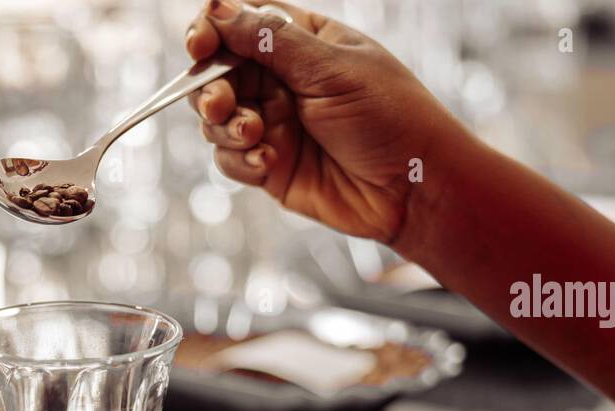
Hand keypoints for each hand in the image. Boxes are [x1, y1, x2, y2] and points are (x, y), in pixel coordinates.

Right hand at [185, 0, 470, 244]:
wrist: (413, 189)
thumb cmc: (390, 117)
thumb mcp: (332, 68)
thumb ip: (271, 41)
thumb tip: (219, 9)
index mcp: (303, 42)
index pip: (241, 21)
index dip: (212, 29)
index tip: (201, 44)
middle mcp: (282, 80)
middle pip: (219, 71)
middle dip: (210, 86)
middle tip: (221, 103)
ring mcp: (274, 124)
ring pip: (217, 118)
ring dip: (223, 125)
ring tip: (253, 134)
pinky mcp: (270, 166)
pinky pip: (230, 158)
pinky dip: (238, 159)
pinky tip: (267, 162)